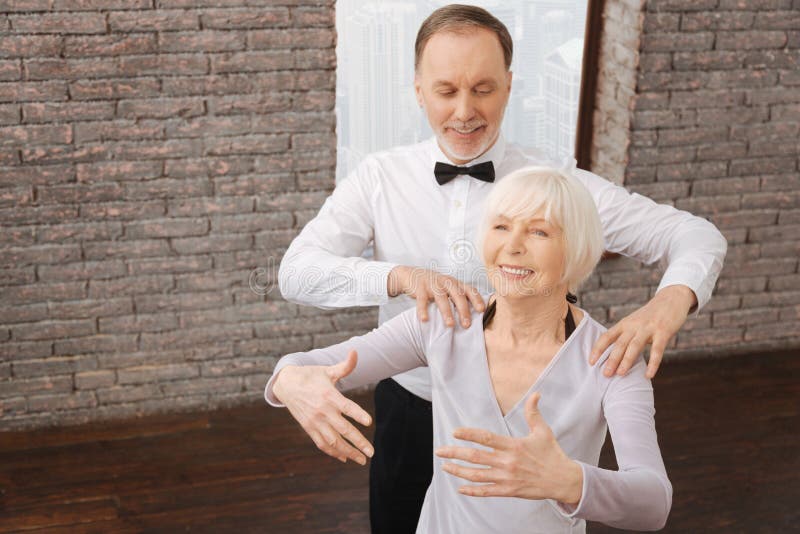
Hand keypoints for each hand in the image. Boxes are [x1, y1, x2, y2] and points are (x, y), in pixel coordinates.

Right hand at [272, 350, 373, 464]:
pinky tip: (345, 458)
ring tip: (362, 459)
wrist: (286, 384)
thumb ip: (345, 365)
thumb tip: (356, 351)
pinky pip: (322, 444)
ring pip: (333, 441)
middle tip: (371, 452)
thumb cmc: (311, 376)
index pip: (346, 406)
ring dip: (348, 452)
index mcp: (330, 395)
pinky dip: (333, 453)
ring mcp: (315, 422)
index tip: (369, 422)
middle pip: (343, 429)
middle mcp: (323, 411)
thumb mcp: (328, 370)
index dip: (358, 414)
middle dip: (358, 442)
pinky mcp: (309, 428)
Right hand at [387, 265, 484, 327]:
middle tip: (467, 324)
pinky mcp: (420, 288)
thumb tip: (474, 315)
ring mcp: (433, 284)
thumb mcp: (448, 287)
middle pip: (457, 295)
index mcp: (455, 283)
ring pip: (441, 298)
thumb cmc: (435, 285)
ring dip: (447, 312)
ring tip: (450, 325)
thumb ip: (459, 297)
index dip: (476, 299)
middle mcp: (446, 282)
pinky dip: (423, 310)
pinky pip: (422, 300)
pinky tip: (425, 319)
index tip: (482, 310)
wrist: (412, 275)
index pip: (469, 290)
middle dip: (463, 310)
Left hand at [435, 393, 582, 503]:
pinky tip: (460, 488)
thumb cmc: (552, 454)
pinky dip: (472, 491)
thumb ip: (533, 412)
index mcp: (514, 445)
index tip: (455, 432)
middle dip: (455, 453)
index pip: (486, 438)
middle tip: (439, 451)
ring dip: (458, 471)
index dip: (469, 434)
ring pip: (477, 475)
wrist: (563, 480)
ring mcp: (507, 478)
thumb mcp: (543, 431)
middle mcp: (508, 462)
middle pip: (475, 457)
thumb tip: (536, 393)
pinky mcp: (509, 491)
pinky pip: (486, 491)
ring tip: (445, 467)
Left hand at [590, 285, 696, 378]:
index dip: (598, 349)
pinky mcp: (663, 332)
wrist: (671, 298)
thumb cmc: (650, 315)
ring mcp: (648, 328)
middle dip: (611, 359)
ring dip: (627, 360)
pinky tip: (649, 375)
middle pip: (619, 343)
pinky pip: (657, 350)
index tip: (590, 362)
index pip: (607, 336)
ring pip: (635, 346)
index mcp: (624, 324)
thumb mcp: (634, 323)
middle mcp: (634, 325)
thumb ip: (626, 336)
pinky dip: (653, 363)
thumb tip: (614, 355)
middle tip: (605, 374)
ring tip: (620, 374)